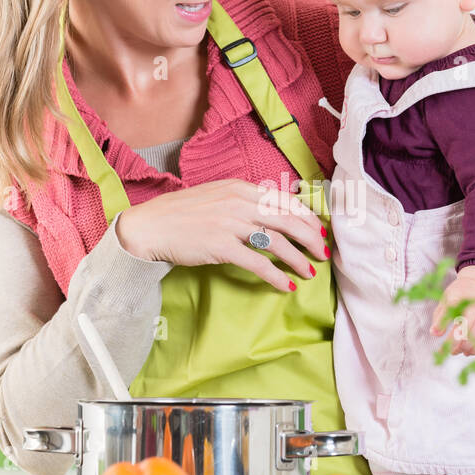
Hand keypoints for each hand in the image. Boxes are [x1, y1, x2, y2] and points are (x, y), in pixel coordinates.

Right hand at [114, 179, 328, 291]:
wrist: (150, 226)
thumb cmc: (181, 214)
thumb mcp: (216, 196)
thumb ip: (242, 201)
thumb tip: (271, 213)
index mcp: (240, 188)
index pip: (285, 202)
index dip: (307, 218)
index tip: (319, 231)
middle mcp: (239, 202)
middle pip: (288, 221)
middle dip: (311, 239)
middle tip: (323, 254)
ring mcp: (230, 223)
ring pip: (277, 242)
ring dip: (298, 259)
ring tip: (309, 272)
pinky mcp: (221, 246)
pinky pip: (258, 263)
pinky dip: (276, 276)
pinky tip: (286, 286)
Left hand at [431, 264, 474, 356]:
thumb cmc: (460, 291)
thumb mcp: (446, 300)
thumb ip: (440, 317)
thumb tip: (434, 333)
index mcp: (461, 302)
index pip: (454, 326)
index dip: (447, 341)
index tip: (440, 350)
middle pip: (468, 334)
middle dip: (458, 347)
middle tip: (450, 352)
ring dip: (469, 349)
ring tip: (460, 352)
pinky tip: (470, 351)